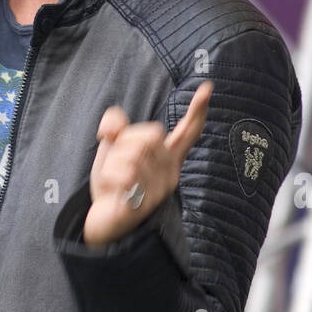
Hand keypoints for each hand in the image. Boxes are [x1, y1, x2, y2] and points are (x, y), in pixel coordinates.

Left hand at [82, 82, 212, 245]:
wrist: (103, 224)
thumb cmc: (112, 185)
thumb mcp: (110, 150)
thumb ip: (115, 127)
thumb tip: (114, 124)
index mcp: (166, 158)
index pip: (187, 132)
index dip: (198, 110)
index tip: (208, 88)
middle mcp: (169, 173)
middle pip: (149, 135)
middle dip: (125, 142)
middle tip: (116, 162)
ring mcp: (159, 190)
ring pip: (132, 156)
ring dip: (111, 164)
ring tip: (112, 183)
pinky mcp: (146, 205)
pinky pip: (123, 177)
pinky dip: (108, 178)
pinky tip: (111, 192)